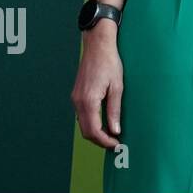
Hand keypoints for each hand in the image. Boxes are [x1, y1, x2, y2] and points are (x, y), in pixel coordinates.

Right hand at [71, 24, 123, 148]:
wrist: (97, 47)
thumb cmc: (110, 64)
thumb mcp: (117, 87)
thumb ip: (114, 110)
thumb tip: (115, 130)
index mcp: (88, 101)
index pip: (93, 130)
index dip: (104, 141)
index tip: (117, 145)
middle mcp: (78, 102)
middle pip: (86, 131)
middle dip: (100, 140)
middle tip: (115, 143)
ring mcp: (75, 99)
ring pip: (82, 124)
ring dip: (95, 133)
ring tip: (112, 135)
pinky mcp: (77, 96)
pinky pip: (82, 115)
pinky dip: (91, 123)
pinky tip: (104, 123)